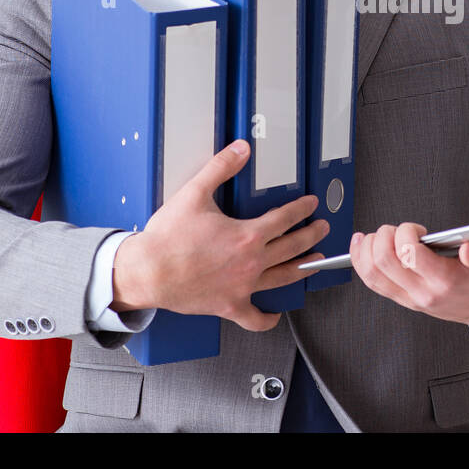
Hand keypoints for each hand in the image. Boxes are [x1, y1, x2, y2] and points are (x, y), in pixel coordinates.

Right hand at [111, 139, 329, 331]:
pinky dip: (267, 319)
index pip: (285, 219)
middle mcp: (251, 263)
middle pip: (292, 247)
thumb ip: (221, 168)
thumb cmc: (167, 238)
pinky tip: (274, 316)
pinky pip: (254, 318)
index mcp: (247, 236)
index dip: (302, 209)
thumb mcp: (194, 193)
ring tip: (315, 263)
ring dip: (303, 269)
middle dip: (311, 235)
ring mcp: (243, 287)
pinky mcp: (229, 306)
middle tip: (322, 228)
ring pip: (283, 278)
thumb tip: (240, 149)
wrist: (146, 271)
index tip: (311, 205)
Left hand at [349, 222, 468, 326]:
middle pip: (383, 263)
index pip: (409, 255)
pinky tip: (363, 247)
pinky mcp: (404, 299)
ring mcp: (411, 298)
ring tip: (372, 235)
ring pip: (372, 276)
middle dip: (383, 237)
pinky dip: (362, 263)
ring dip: (366, 250)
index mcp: (445, 280)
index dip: (406, 234)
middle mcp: (423, 292)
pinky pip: (374, 284)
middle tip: (396, 229)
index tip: (417, 228)